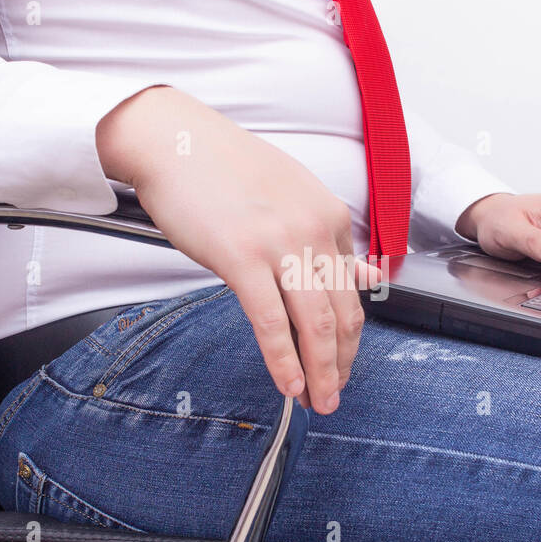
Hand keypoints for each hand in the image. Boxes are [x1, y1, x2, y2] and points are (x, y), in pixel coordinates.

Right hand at [96, 86, 377, 414]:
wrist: (173, 141)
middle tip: (336, 393)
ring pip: (315, 323)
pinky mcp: (242, 258)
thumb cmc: (222, 168)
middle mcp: (314, 229)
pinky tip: (289, 384)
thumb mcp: (292, 196)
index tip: (341, 360)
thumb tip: (367, 275)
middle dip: (342, 362)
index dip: (349, 335)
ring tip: (318, 401)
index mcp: (329, 215)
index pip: (351, 290)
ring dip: (320, 371)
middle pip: (342, 312)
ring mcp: (280, 244)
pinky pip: (272, 322)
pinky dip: (284, 360)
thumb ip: (328, 239)